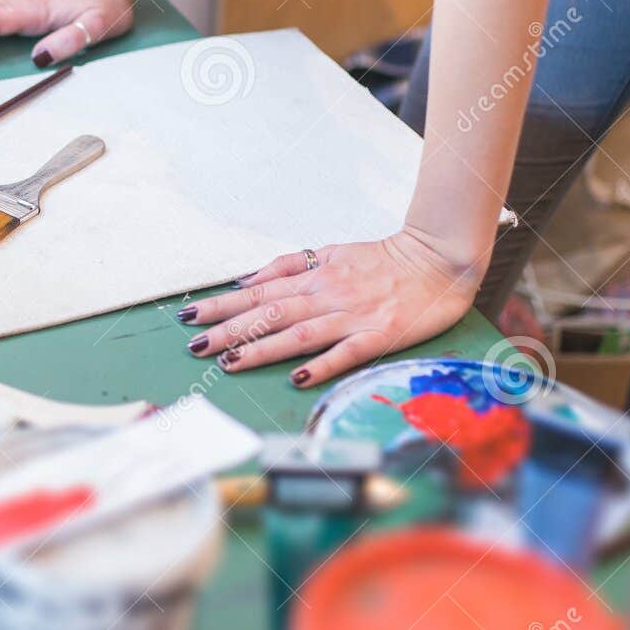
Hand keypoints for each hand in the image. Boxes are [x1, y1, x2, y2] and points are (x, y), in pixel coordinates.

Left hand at [176, 229, 480, 386]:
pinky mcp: (380, 336)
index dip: (222, 304)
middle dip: (229, 329)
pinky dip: (322, 364)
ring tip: (229, 361)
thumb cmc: (383, 260)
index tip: (188, 316)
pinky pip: (347, 352)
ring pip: (299, 333)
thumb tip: (246, 281)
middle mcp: (327, 295)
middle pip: (270, 312)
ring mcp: (353, 316)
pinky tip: (298, 377)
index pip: (257, 292)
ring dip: (262, 348)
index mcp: (314, 276)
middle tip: (193, 344)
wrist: (440, 259)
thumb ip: (289, 267)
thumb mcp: (331, 252)